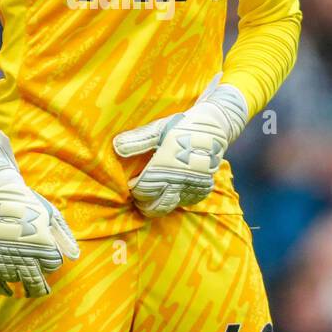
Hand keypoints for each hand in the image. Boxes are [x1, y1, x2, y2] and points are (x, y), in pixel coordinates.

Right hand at [0, 132, 79, 296]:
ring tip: (28, 289)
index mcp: (43, 244)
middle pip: (36, 282)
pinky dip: (3, 290)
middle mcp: (24, 255)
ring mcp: (5, 258)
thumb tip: (75, 257)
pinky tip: (9, 292)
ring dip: (24, 287)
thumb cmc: (28, 203)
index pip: (53, 265)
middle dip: (41, 288)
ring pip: (18, 282)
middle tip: (43, 291)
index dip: (53, 263)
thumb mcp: (51, 215)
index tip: (50, 259)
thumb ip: (64, 236)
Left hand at [112, 75, 248, 216]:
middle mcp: (180, 179)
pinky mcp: (204, 187)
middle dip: (145, 204)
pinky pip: (187, 202)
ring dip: (161, 203)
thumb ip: (138, 140)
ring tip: (155, 194)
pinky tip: (172, 192)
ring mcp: (193, 185)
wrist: (215, 126)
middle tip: (140, 198)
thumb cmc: (182, 126)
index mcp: (165, 166)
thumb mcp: (158, 128)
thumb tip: (117, 147)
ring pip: (171, 206)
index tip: (132, 184)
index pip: (143, 190)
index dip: (135, 191)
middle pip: (156, 206)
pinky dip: (177, 200)